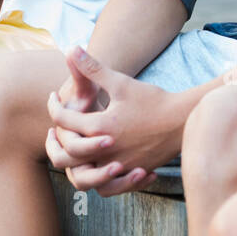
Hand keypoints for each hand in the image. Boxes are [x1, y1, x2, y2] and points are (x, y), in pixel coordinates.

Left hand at [44, 47, 174, 196]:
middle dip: (55, 142)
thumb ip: (94, 68)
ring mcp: (119, 165)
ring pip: (84, 177)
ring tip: (74, 152)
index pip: (63, 120)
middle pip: (66, 154)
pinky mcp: (132, 173)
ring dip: (74, 166)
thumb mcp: (121, 82)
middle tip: (53, 131)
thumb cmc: (153, 100)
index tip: (53, 98)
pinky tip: (100, 165)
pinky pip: (108, 187)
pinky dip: (100, 180)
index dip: (54, 106)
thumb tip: (72, 48)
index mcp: (99, 126)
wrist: (183, 120)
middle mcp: (105, 150)